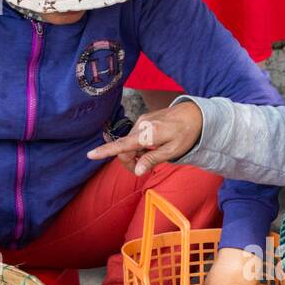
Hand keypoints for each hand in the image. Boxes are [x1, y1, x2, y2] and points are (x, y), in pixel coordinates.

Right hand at [87, 101, 202, 176]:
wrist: (194, 113)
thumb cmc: (186, 133)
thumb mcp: (173, 150)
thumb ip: (153, 159)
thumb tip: (137, 171)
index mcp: (148, 134)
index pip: (122, 145)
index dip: (105, 151)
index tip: (91, 154)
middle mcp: (141, 126)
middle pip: (124, 148)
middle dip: (130, 161)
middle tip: (145, 170)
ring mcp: (141, 121)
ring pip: (129, 143)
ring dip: (135, 154)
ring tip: (152, 158)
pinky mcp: (144, 119)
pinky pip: (134, 136)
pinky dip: (138, 145)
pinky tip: (151, 148)